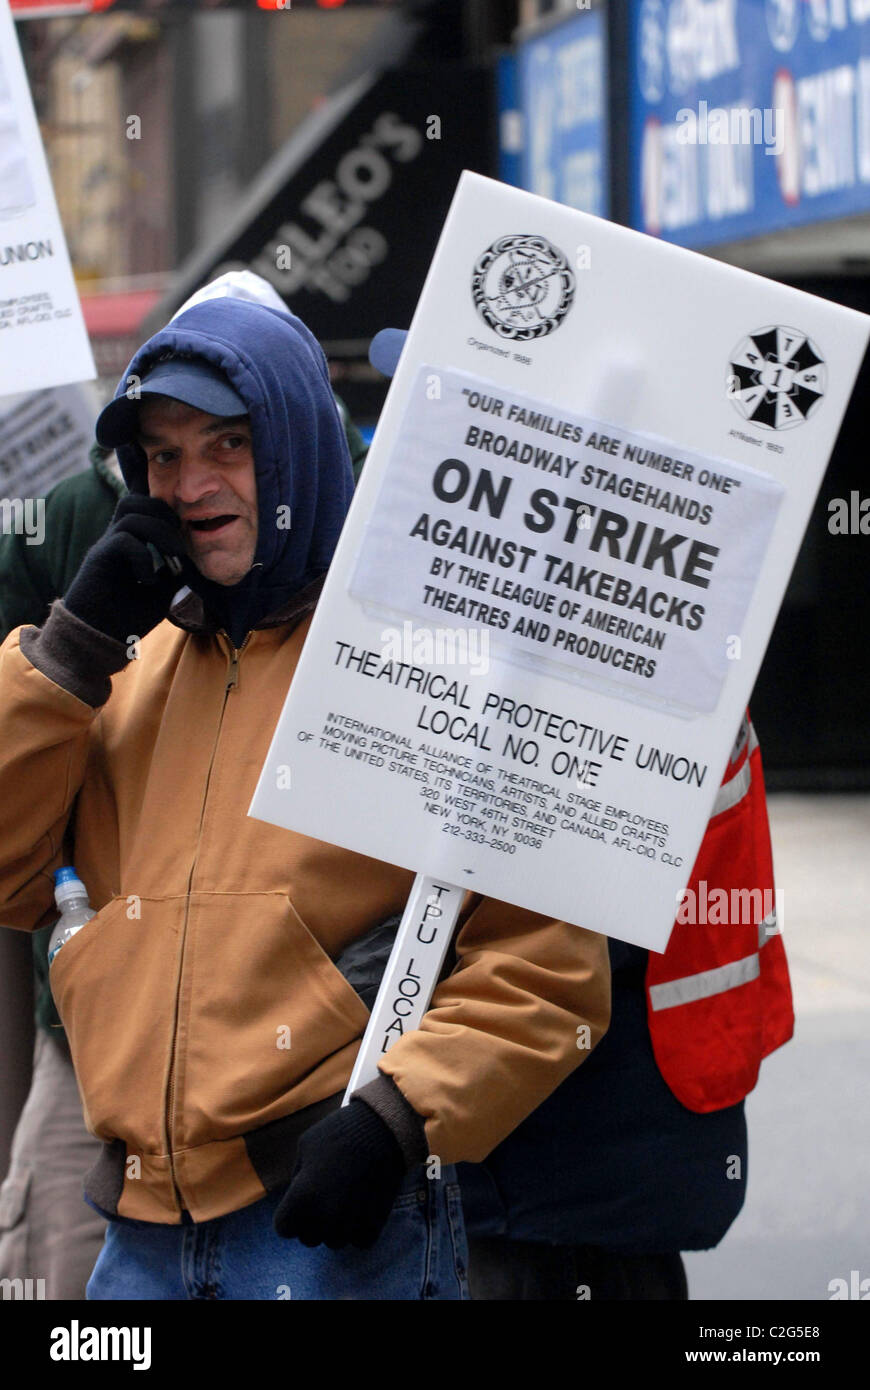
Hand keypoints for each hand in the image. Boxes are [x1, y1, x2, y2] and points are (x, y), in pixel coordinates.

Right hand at [64, 495, 190, 643]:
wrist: (99, 641)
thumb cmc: (127, 619)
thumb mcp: (162, 594)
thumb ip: (174, 572)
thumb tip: (190, 556)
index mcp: (130, 543)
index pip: (141, 507)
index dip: (160, 505)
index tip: (183, 526)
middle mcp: (115, 539)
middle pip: (134, 500)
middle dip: (164, 513)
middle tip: (179, 545)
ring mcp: (105, 547)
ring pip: (130, 513)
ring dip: (159, 532)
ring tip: (173, 558)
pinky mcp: (98, 559)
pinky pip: (123, 539)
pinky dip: (143, 556)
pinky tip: (147, 580)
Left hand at [273, 1100, 405, 1249]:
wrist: (382, 1129)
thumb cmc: (339, 1133)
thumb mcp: (306, 1146)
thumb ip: (296, 1177)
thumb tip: (297, 1199)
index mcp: (302, 1198)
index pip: (283, 1227)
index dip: (289, 1214)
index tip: (300, 1201)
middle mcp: (324, 1217)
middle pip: (308, 1238)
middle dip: (312, 1222)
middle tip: (324, 1199)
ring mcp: (350, 1224)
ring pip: (334, 1242)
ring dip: (335, 1227)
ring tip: (344, 1202)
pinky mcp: (373, 1225)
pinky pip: (358, 1241)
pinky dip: (358, 1229)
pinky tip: (360, 1208)